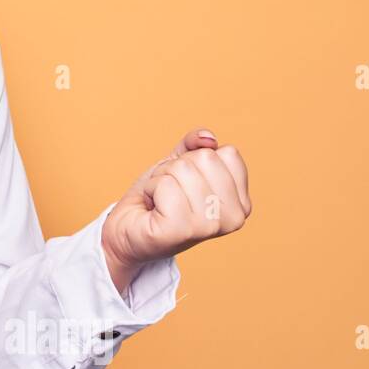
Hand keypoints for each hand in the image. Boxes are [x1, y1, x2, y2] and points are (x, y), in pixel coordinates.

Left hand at [101, 128, 251, 293]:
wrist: (127, 230)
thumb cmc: (157, 198)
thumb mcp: (179, 163)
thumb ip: (196, 145)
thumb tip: (208, 137)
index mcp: (241, 203)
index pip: (227, 153)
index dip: (197, 159)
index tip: (186, 183)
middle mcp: (233, 217)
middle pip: (204, 158)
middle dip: (176, 168)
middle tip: (168, 193)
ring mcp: (209, 227)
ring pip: (182, 168)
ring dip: (160, 179)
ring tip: (160, 201)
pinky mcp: (182, 230)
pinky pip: (164, 184)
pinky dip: (151, 189)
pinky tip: (152, 209)